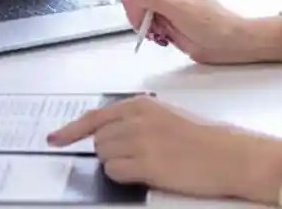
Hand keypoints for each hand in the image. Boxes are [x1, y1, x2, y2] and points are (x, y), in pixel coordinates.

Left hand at [47, 95, 281, 203]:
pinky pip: (115, 172)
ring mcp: (140, 142)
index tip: (55, 138)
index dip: (71, 130)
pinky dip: (123, 176)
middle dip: (108, 151)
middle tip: (134, 156)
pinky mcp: (146, 164)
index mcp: (140, 105)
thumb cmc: (201, 138)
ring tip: (144, 163)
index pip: (95, 117)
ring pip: (104, 156)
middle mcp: (136, 120)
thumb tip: (109, 136)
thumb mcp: (164, 116)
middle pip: (98, 140)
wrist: (226, 155)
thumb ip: (134, 121)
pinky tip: (144, 173)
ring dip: (117, 164)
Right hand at [115, 0, 281, 64]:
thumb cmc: (214, 24)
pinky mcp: (166, 23)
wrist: (228, 44)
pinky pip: (147, 26)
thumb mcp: (179, 9)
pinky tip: (163, 38)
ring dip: (145, 26)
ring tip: (161, 32)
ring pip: (139, 13)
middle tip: (151, 25)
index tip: (141, 10)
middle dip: (138, 13)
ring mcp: (165, 7)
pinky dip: (150, 34)